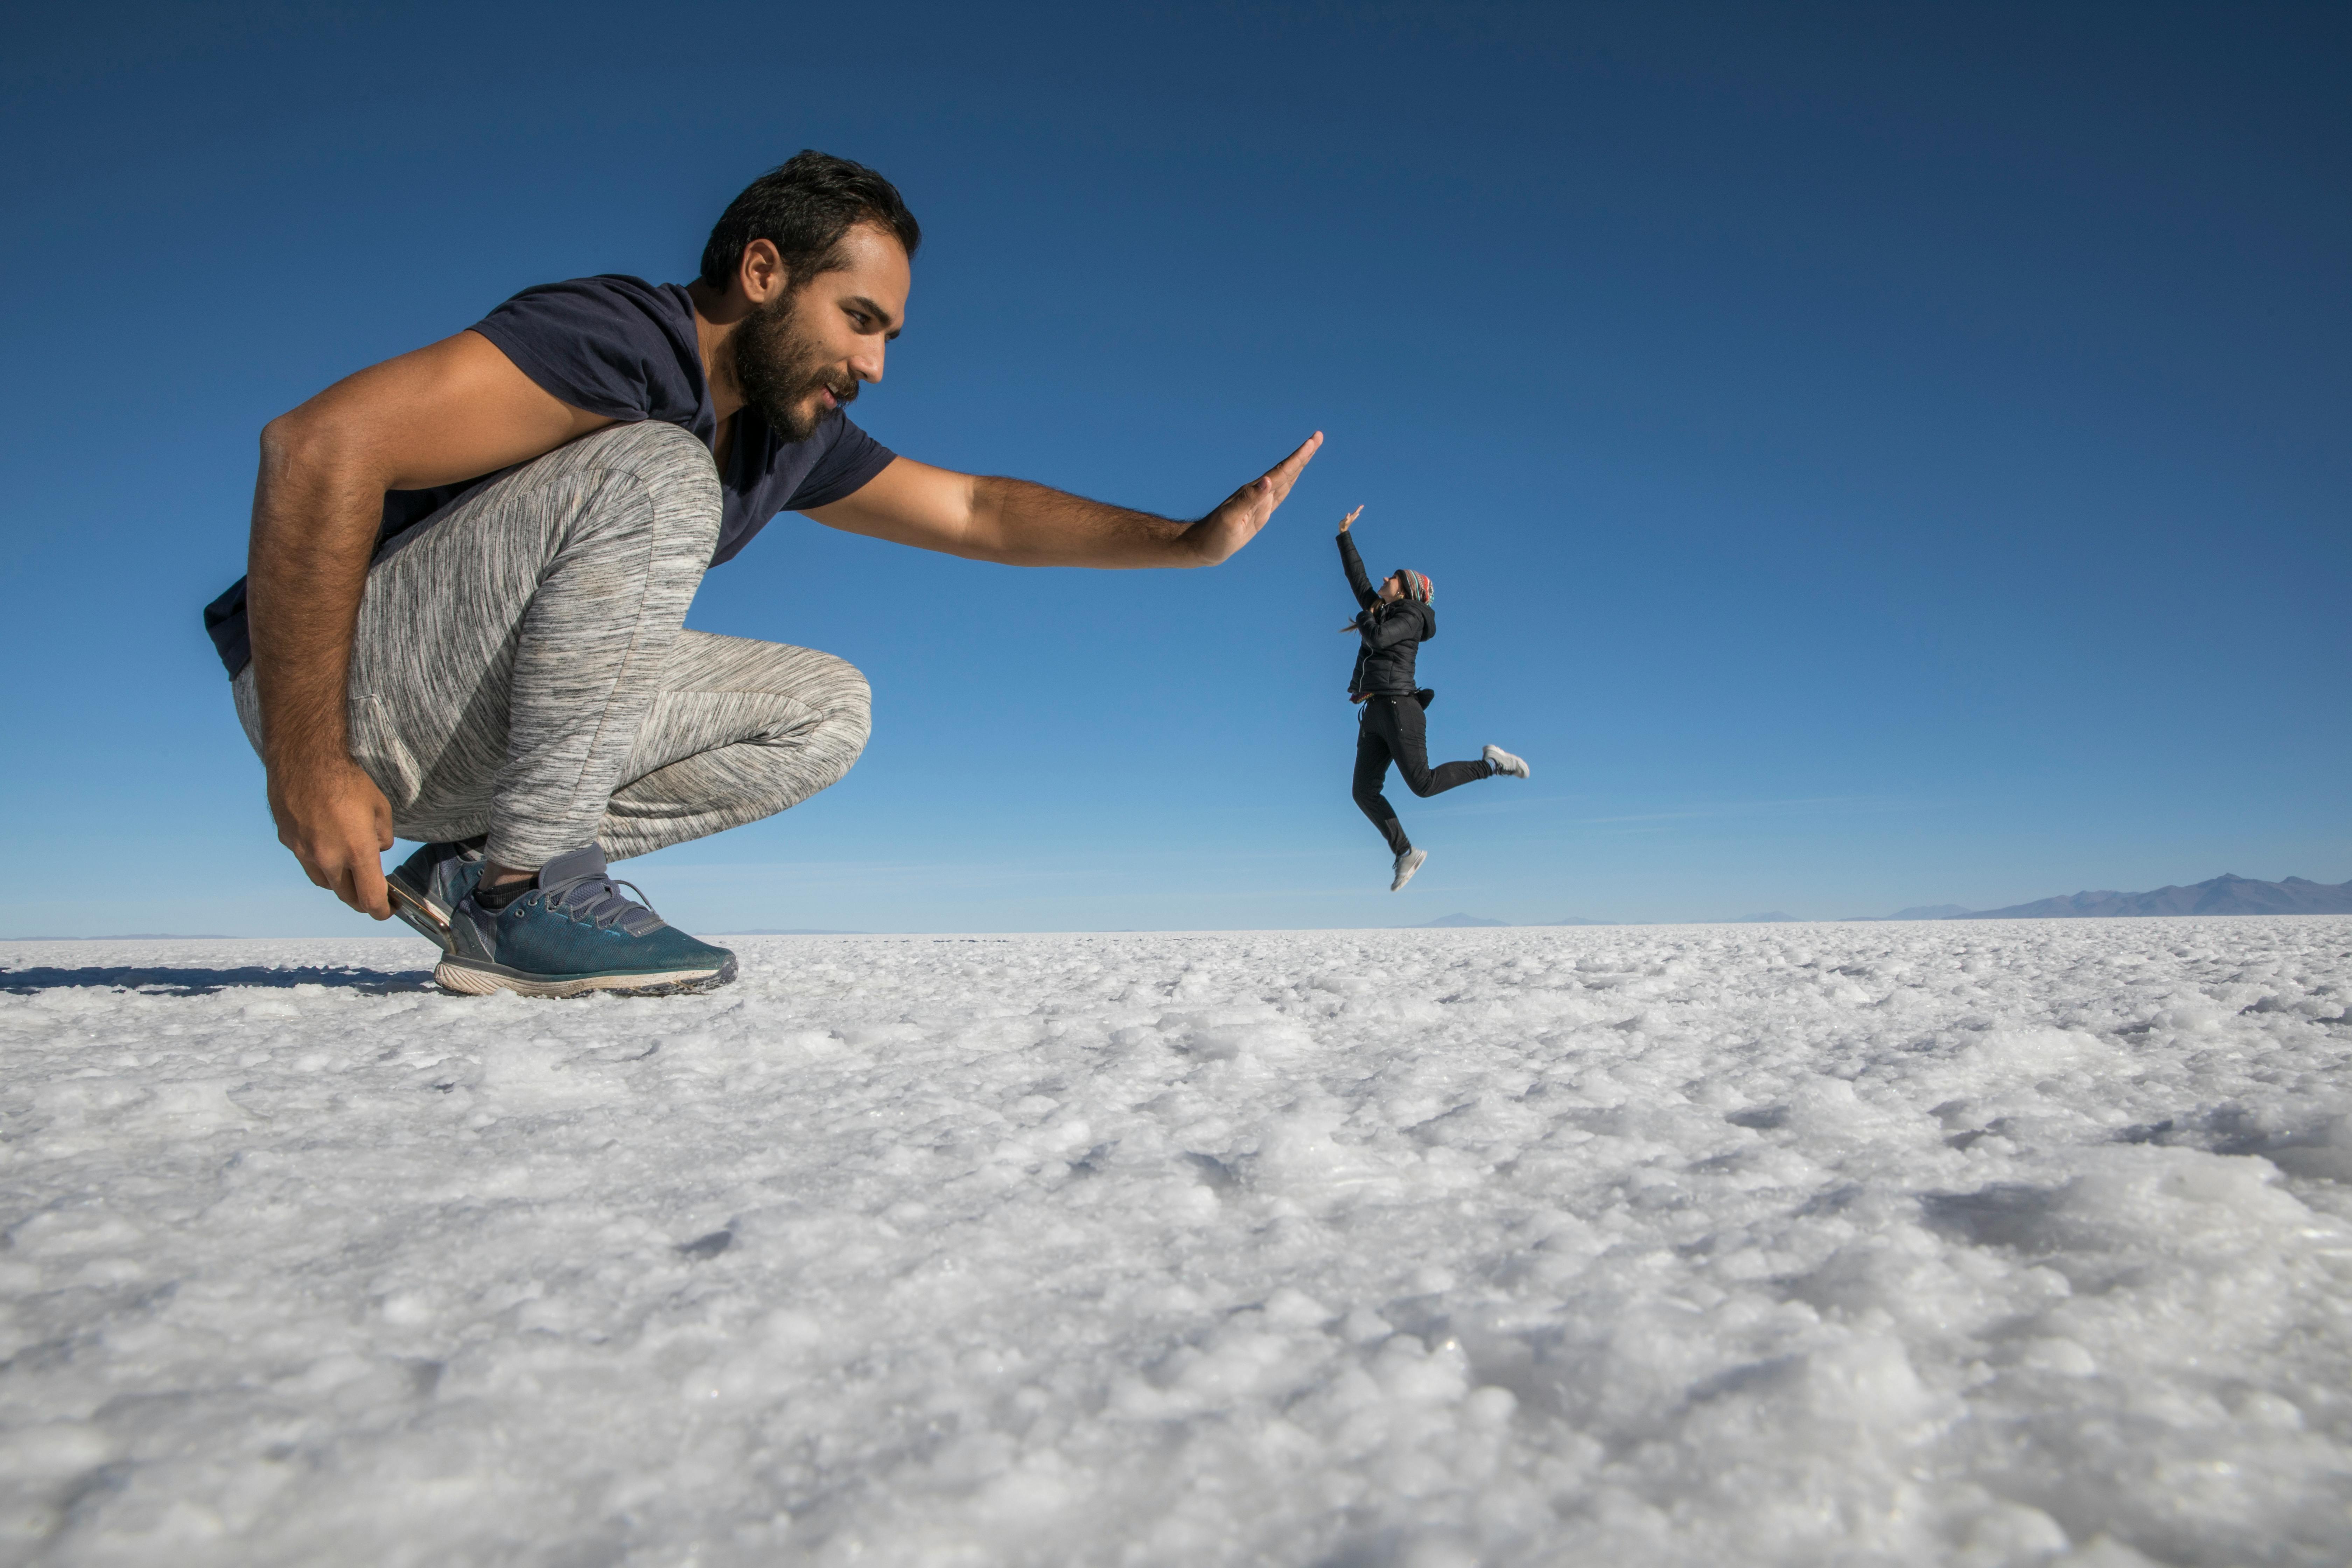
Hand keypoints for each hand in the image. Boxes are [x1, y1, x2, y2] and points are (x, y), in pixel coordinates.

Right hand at [266, 754, 395, 918]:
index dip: (381, 910)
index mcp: (357, 852)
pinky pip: (305, 860)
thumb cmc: (347, 779)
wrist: (305, 757)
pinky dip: (319, 861)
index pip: (370, 898)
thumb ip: (382, 837)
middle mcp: (328, 858)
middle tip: (371, 896)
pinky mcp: (288, 840)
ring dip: (338, 883)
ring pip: (324, 882)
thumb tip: (377, 850)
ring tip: (349, 874)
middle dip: (361, 899)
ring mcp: (303, 851)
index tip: (387, 910)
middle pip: (346, 896)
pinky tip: (325, 846)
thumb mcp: (381, 808)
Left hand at [1184, 432, 1322, 563]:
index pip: (1281, 471)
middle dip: (1303, 455)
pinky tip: (1293, 477)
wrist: (1202, 546)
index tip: (1313, 441)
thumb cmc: (1213, 536)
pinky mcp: (1259, 512)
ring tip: (1310, 450)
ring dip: (1298, 465)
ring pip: (1285, 480)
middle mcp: (1258, 493)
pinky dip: (1289, 483)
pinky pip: (1279, 494)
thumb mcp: (1229, 519)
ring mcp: (1259, 501)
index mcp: (1253, 492)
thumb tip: (1267, 481)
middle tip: (1317, 437)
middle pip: (1286, 470)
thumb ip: (1247, 500)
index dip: (1298, 457)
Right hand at [1338, 505, 1361, 531]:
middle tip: (1362, 505)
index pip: (1356, 512)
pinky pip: (1354, 516)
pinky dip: (1356, 514)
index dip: (1358, 509)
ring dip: (1358, 511)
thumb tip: (1348, 513)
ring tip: (1360, 508)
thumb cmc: (1343, 525)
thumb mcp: (1344, 521)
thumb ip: (1346, 517)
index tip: (1361, 506)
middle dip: (1359, 509)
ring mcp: (1351, 519)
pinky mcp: (1350, 519)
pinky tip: (1358, 514)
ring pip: (1356, 514)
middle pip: (1356, 512)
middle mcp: (1352, 518)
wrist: (1342, 529)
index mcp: (1351, 517)